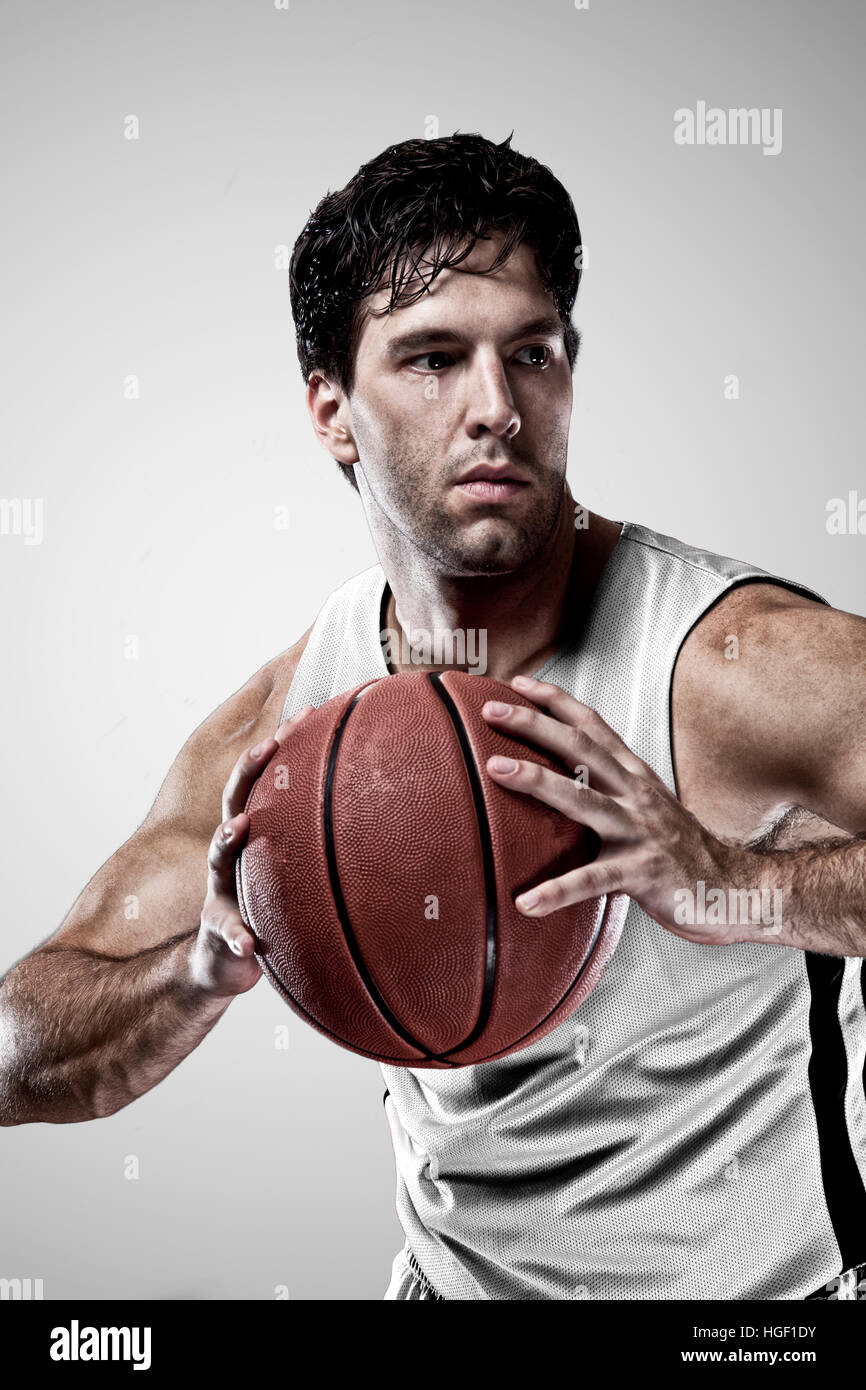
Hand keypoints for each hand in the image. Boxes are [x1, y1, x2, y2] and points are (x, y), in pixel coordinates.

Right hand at [191, 706, 313, 995]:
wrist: (224, 961)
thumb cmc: (268, 906)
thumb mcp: (294, 872)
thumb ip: (321, 846)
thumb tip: (384, 813)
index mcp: (253, 836)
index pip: (264, 781)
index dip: (282, 747)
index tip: (306, 714)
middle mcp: (231, 856)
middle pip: (234, 802)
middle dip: (249, 771)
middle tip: (268, 745)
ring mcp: (221, 892)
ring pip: (219, 861)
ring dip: (225, 842)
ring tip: (236, 828)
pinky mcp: (222, 933)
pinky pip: (229, 933)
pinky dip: (239, 937)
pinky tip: (250, 943)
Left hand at [481, 675, 757, 945]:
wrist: (736, 889)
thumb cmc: (681, 853)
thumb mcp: (646, 810)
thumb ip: (610, 791)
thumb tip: (562, 780)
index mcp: (634, 776)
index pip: (592, 725)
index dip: (555, 701)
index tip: (516, 682)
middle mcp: (635, 794)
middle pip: (580, 747)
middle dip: (534, 724)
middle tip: (489, 711)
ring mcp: (639, 831)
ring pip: (582, 798)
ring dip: (536, 780)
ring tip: (495, 770)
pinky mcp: (642, 872)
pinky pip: (592, 880)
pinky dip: (557, 891)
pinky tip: (525, 901)